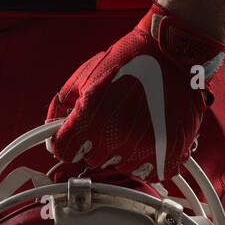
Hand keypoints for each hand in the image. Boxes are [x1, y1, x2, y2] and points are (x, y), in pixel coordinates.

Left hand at [46, 3, 224, 183]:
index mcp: (92, 118)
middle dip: (94, 144)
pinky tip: (148, 138)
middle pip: (92, 161)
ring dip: (121, 152)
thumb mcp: (84, 76)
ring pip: (121, 167)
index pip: (63, 153)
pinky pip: (149, 172)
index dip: (64, 143)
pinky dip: (147, 160)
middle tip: (108, 121)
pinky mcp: (171, 153)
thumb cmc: (130, 59)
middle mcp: (117, 137)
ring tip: (131, 124)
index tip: (70, 138)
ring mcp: (145, 148)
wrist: (173, 52)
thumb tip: (51, 131)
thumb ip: (61, 108)